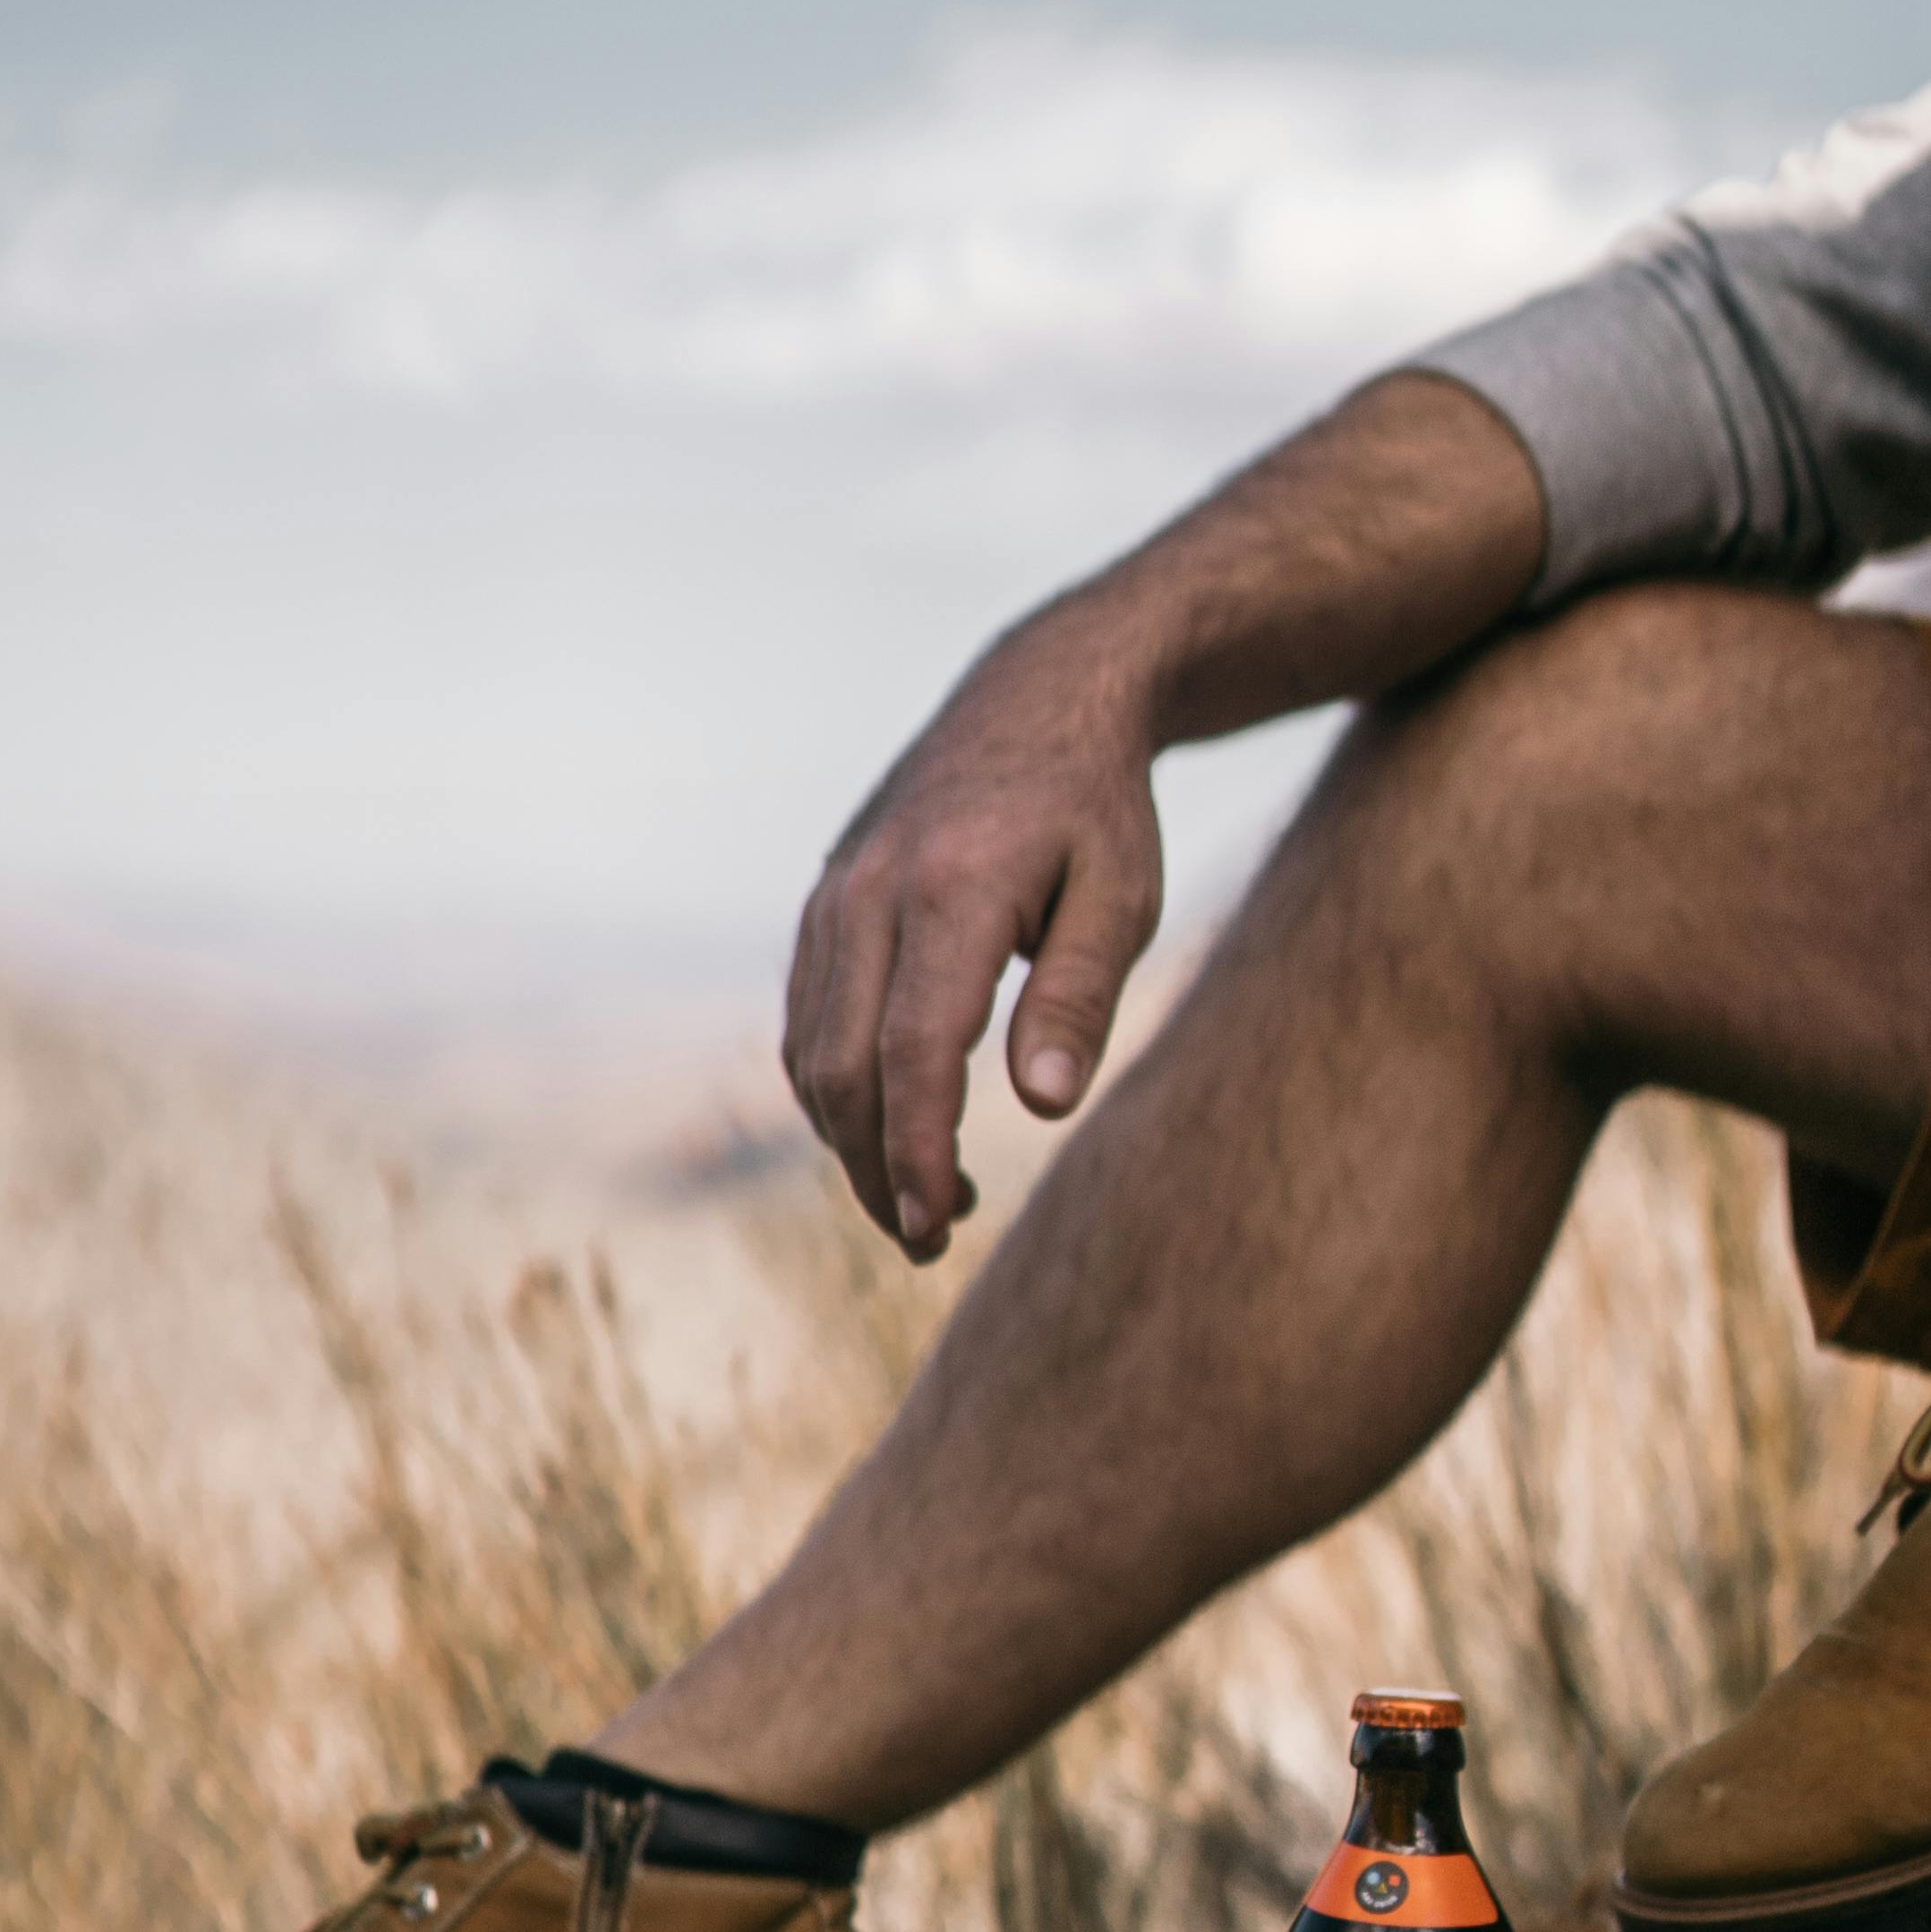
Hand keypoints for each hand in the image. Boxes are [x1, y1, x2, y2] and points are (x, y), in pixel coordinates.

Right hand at [781, 372, 1543, 1258]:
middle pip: (843, 1067)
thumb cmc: (1099, 806)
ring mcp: (836, 891)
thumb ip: (1082, 997)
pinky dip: (835, 1087)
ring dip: (853, 1140)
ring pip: (810, 1050)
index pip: (914, 1052)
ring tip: (923, 1197)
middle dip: (877, 1169)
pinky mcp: (825, 900)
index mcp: (953, 887)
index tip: (938, 1227)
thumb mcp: (1124, 894)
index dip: (918, 1153)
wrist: (1040, 693)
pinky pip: (806, 1017)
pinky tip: (892, 1124)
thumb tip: (1042, 1107)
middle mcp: (873, 888)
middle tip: (932, 1239)